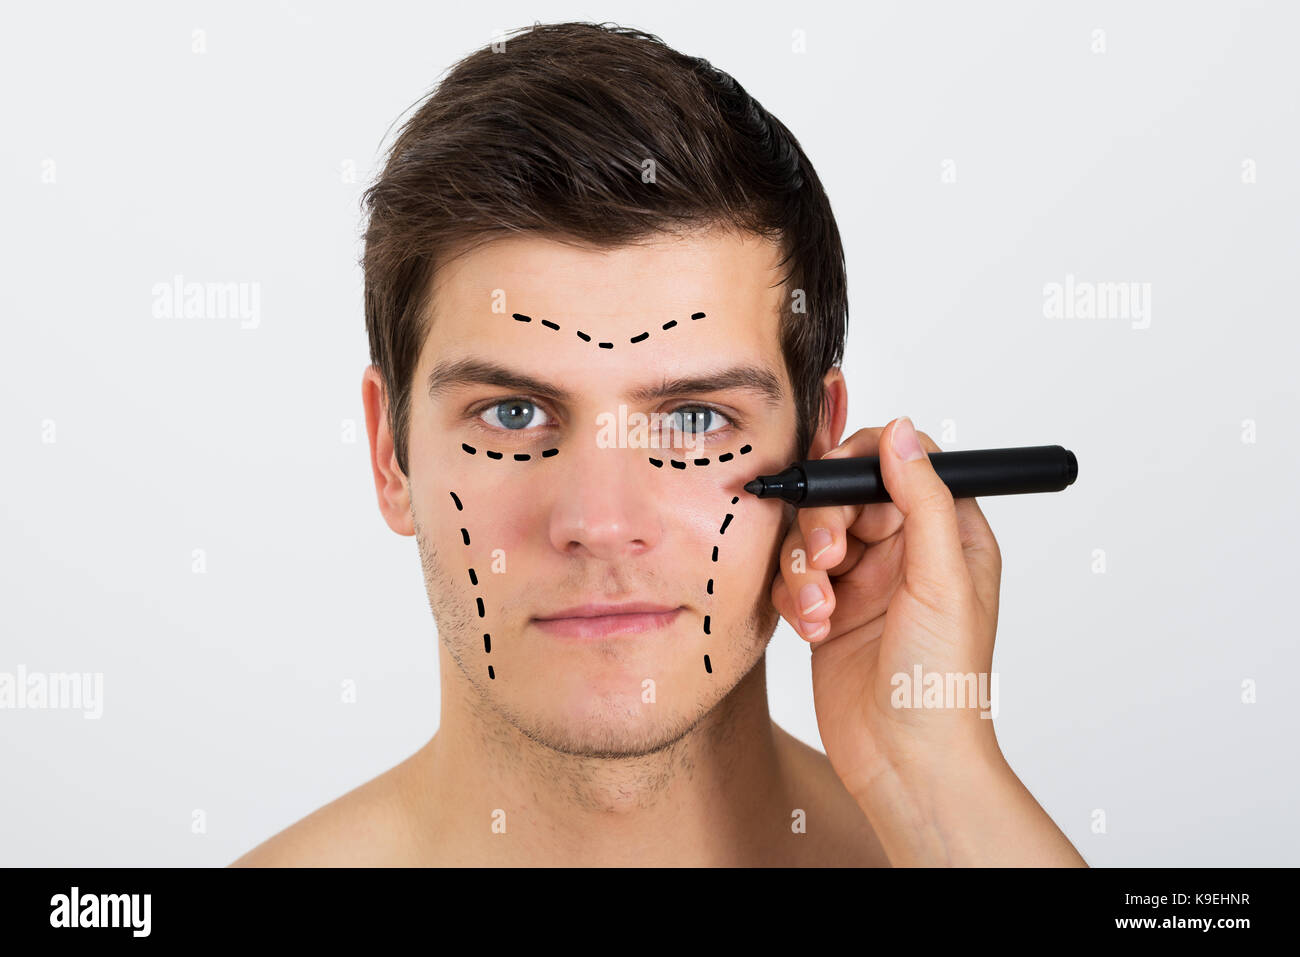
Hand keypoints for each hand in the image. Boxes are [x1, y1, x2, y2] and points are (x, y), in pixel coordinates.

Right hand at [769, 416, 1003, 798]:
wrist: (905, 762)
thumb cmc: (942, 683)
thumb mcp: (942, 581)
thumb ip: (923, 501)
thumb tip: (902, 432)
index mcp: (948, 535)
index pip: (901, 464)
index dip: (863, 464)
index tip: (839, 484)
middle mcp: (904, 552)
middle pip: (846, 495)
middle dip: (825, 523)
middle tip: (828, 559)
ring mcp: (863, 582)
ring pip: (812, 534)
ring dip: (805, 567)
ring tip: (821, 607)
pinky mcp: (827, 610)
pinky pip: (792, 577)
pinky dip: (795, 598)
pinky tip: (815, 630)